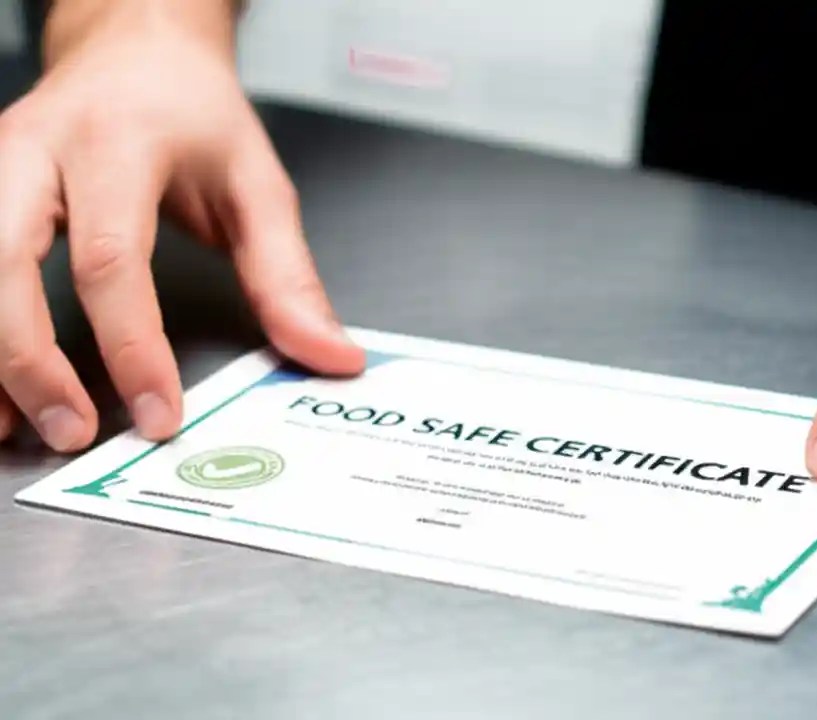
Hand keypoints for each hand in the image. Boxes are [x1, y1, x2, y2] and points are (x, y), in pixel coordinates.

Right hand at [0, 1, 363, 450]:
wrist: (134, 48)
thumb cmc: (192, 113)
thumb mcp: (259, 186)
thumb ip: (289, 278)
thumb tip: (329, 355)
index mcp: (119, 145)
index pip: (113, 260)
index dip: (133, 348)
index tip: (159, 414)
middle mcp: (38, 150)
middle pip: (5, 264)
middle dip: (31, 362)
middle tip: (77, 432)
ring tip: (20, 430)